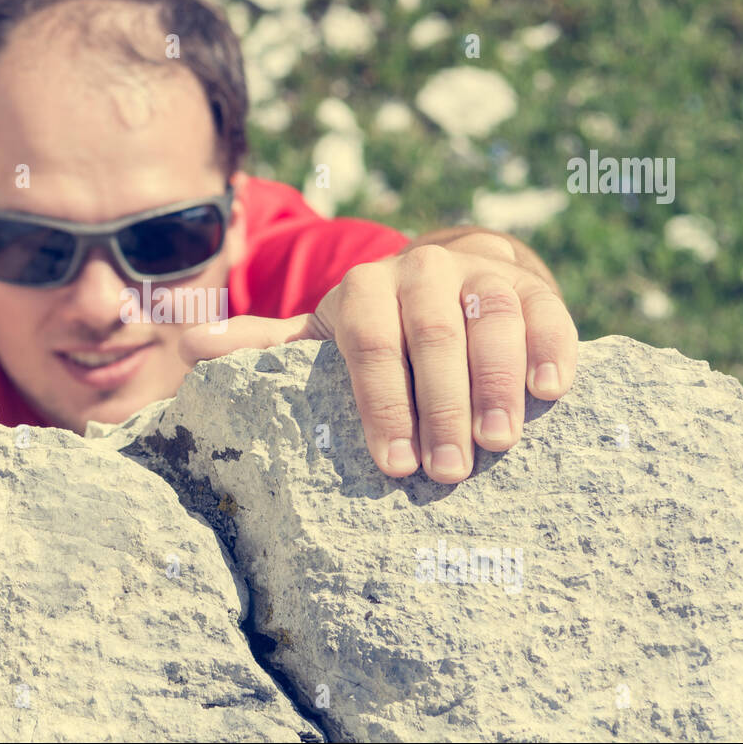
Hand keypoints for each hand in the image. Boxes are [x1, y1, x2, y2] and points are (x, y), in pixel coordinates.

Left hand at [179, 233, 576, 482]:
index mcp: (364, 287)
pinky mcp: (535, 286)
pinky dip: (551, 348)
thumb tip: (191, 346)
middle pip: (431, 334)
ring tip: (498, 444)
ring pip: (491, 319)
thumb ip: (269, 345)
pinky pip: (548, 311)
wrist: (453, 276)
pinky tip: (551, 392)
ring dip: (494, 382)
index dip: (380, 403)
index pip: (369, 342)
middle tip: (446, 473)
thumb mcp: (325, 334)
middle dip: (438, 406)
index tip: (392, 467)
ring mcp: (480, 274)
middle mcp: (422, 270)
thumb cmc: (380, 325)